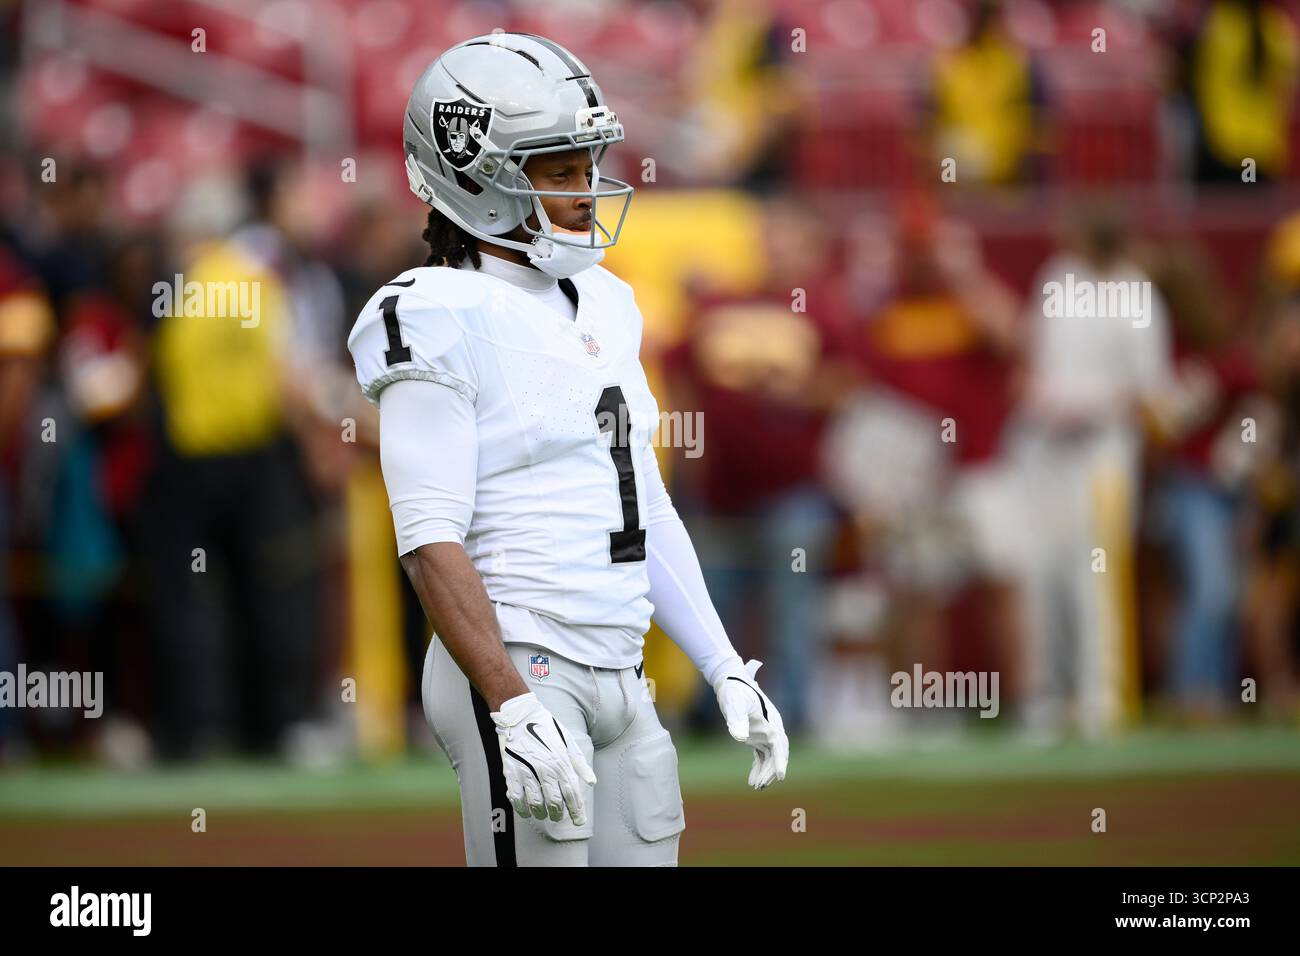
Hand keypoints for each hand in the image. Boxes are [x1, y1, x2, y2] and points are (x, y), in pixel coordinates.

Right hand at [490, 693, 596, 824]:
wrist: (519, 715)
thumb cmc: (545, 728)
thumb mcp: (568, 742)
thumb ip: (580, 763)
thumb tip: (592, 781)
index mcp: (561, 761)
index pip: (572, 792)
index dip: (576, 810)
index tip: (579, 821)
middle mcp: (546, 768)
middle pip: (555, 801)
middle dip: (558, 814)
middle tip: (558, 817)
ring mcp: (527, 771)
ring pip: (536, 803)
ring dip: (541, 813)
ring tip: (544, 814)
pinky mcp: (511, 772)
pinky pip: (516, 798)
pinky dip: (522, 808)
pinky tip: (526, 811)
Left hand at [713, 659, 788, 789]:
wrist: (729, 681)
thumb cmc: (733, 691)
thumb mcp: (734, 703)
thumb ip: (737, 719)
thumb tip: (739, 738)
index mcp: (772, 722)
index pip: (780, 745)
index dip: (781, 761)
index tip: (781, 776)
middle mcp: (772, 728)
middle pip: (777, 754)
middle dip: (771, 771)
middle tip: (759, 785)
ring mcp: (765, 732)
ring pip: (770, 757)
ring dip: (765, 772)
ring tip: (755, 786)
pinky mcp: (756, 735)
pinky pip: (762, 755)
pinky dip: (758, 767)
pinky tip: (751, 779)